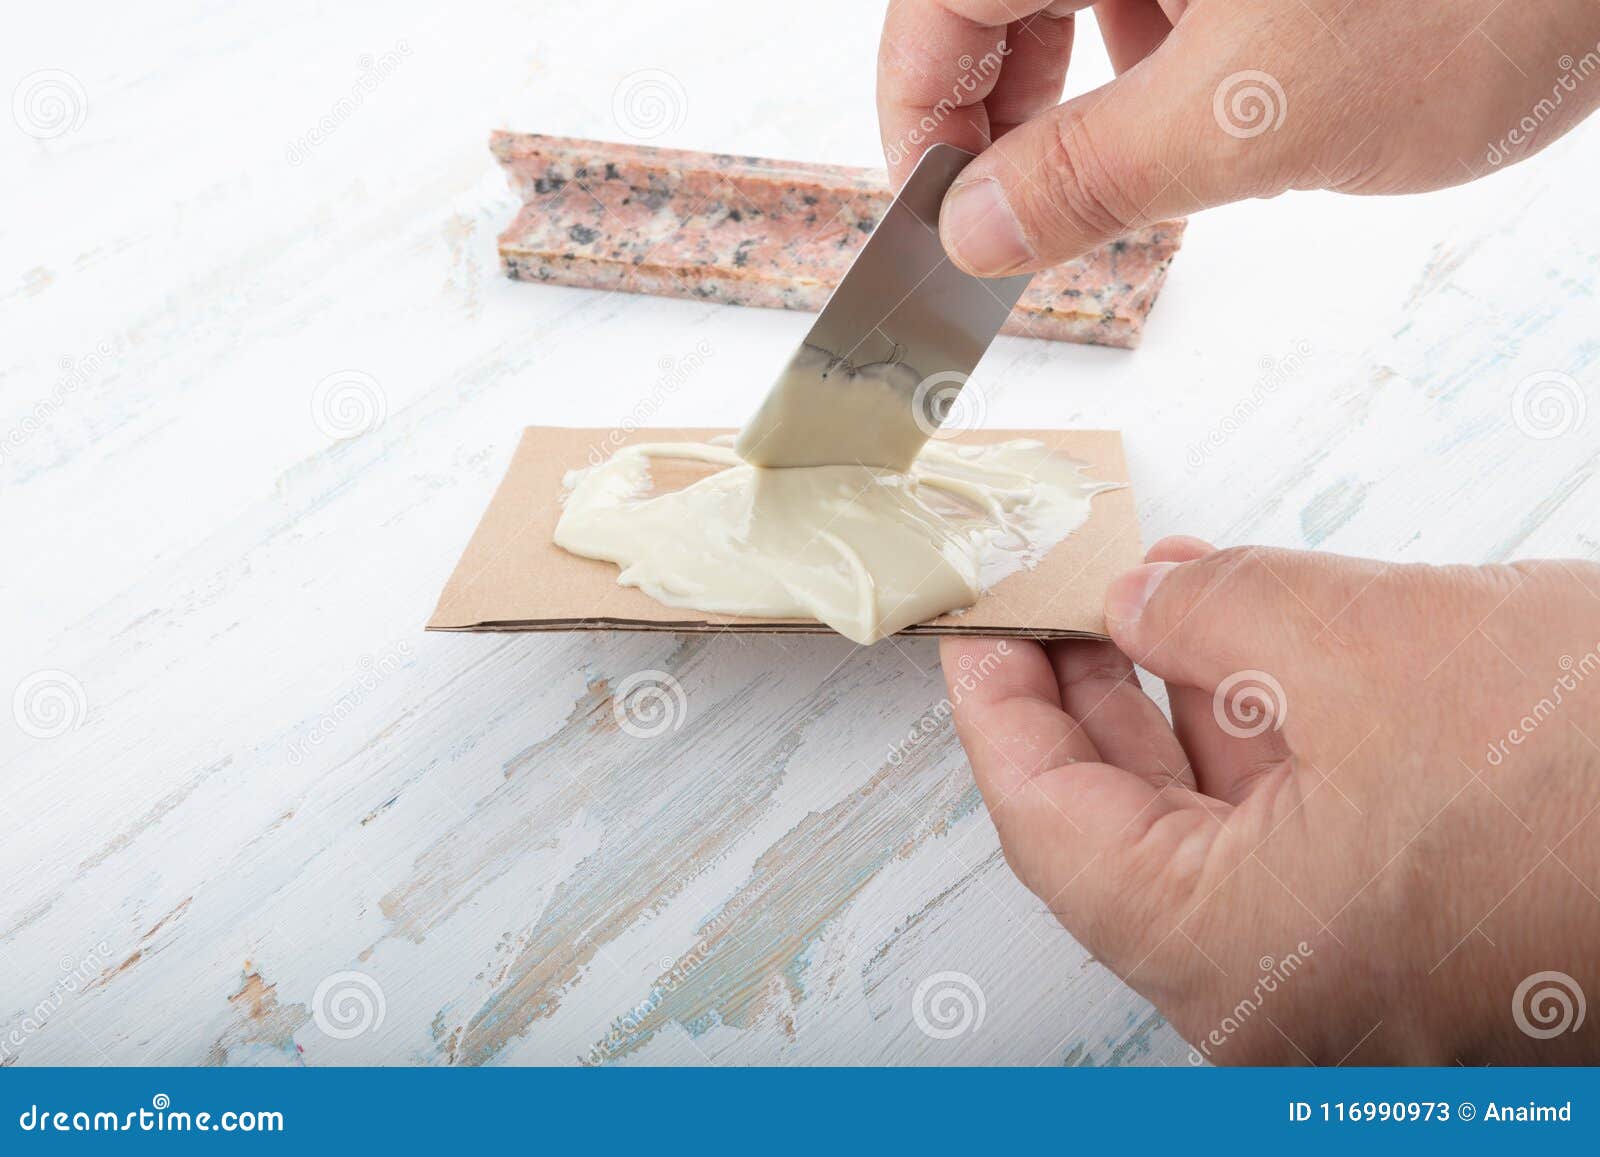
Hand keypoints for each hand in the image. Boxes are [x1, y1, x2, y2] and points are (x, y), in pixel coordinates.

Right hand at [877, 1, 1599, 273]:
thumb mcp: (1256, 117)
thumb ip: (1090, 178)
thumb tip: (976, 231)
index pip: (935, 7)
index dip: (920, 122)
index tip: (942, 221)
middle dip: (1011, 114)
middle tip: (1034, 216)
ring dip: (1093, 89)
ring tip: (1162, 158)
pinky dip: (1170, 52)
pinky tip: (1230, 100)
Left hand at [942, 537, 1599, 1061]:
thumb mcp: (1360, 640)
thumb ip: (1206, 612)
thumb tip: (1137, 601)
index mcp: (1233, 957)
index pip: (1047, 824)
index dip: (998, 706)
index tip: (975, 624)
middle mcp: (1282, 1000)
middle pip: (1124, 831)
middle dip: (1087, 696)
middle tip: (1050, 598)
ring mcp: (1358, 982)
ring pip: (1218, 830)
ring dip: (1178, 705)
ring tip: (1151, 592)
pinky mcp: (1426, 942)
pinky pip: (1303, 838)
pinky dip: (1266, 742)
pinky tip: (1251, 649)